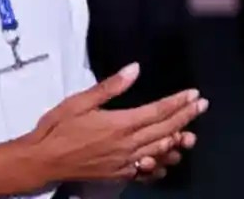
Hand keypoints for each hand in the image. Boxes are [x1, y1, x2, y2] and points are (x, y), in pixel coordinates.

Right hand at [22, 63, 208, 184]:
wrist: (42, 161)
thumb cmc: (58, 128)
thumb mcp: (80, 101)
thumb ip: (110, 87)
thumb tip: (135, 69)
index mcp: (120, 124)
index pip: (158, 111)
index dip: (178, 102)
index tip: (194, 94)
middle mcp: (127, 145)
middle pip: (164, 129)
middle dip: (185, 116)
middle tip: (202, 105)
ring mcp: (125, 162)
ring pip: (159, 150)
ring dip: (178, 139)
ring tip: (192, 132)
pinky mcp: (119, 174)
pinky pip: (147, 169)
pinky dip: (161, 162)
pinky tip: (168, 157)